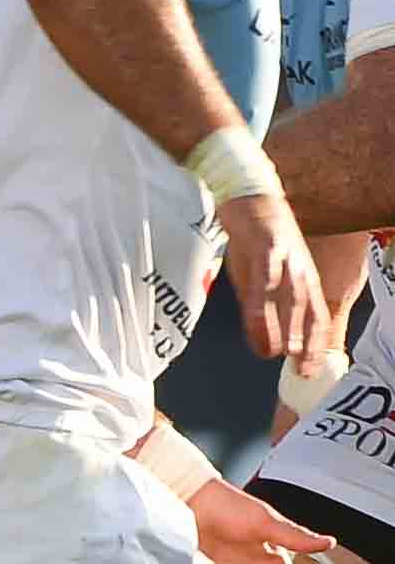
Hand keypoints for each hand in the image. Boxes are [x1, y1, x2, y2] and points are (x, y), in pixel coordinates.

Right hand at [220, 192, 331, 363]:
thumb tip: (258, 331)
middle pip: (309, 311)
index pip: (316, 314)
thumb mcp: (259, 270)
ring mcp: (285, 259)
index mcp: (302, 274)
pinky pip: (264, 285)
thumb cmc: (254, 232)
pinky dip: (262, 309)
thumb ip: (259, 299)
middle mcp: (300, 269)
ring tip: (280, 353)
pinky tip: (258, 326)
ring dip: (287, 329)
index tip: (307, 367)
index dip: (314, 342)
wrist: (247, 194)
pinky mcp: (266, 249)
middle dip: (306, 343)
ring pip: (291, 301)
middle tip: (301, 369)